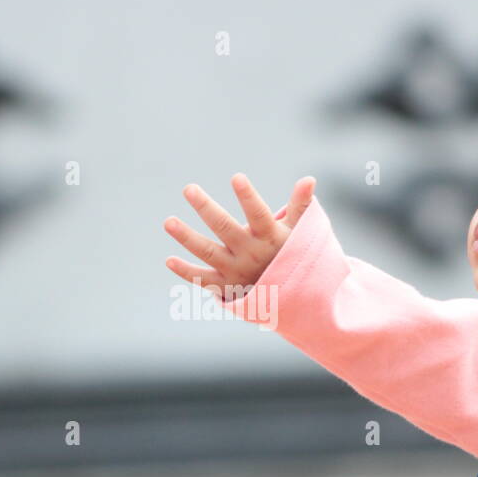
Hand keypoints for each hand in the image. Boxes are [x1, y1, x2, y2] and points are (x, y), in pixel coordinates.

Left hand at [164, 173, 315, 297]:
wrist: (292, 300)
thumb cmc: (291, 254)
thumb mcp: (299, 232)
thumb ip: (300, 205)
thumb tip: (309, 178)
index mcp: (269, 237)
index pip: (258, 214)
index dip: (248, 197)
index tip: (237, 177)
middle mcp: (250, 253)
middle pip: (225, 228)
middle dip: (206, 208)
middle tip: (188, 188)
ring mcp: (236, 270)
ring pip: (208, 252)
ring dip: (187, 238)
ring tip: (168, 221)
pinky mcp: (225, 286)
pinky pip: (203, 279)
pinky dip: (186, 272)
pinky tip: (169, 260)